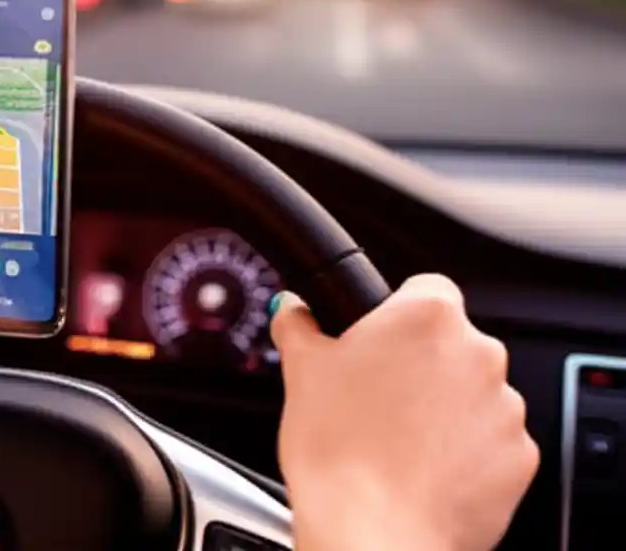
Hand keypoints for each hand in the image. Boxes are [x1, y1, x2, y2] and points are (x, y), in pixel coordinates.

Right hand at [271, 274, 537, 550]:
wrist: (372, 530)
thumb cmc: (337, 449)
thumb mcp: (301, 371)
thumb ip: (301, 326)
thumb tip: (294, 310)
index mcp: (426, 316)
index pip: (425, 288)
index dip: (397, 314)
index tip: (377, 340)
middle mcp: (478, 353)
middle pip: (451, 344)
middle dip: (419, 366)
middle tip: (374, 397)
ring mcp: (506, 407)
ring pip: (472, 394)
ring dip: (442, 409)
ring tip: (394, 441)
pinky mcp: (519, 457)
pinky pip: (490, 442)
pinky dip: (464, 451)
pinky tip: (420, 469)